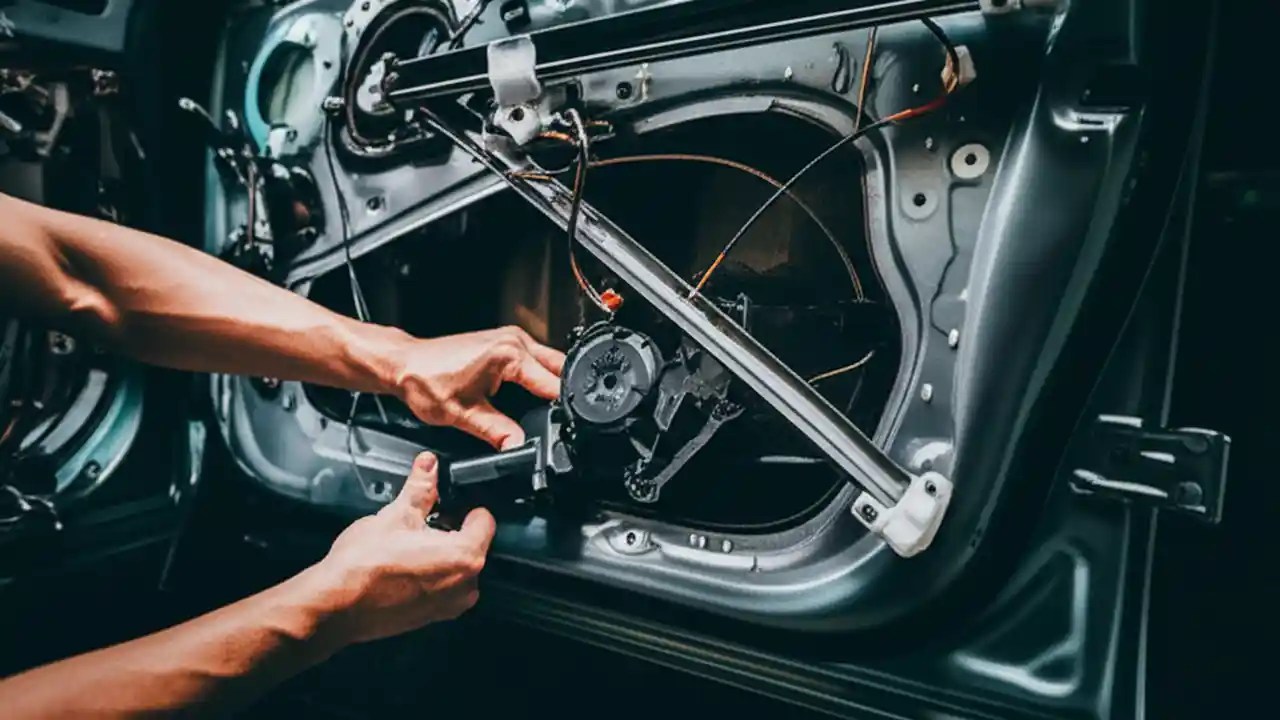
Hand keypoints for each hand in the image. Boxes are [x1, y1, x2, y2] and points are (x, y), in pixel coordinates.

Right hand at [306, 452, 495, 645]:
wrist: (335, 606)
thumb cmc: (363, 566)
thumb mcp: (395, 515)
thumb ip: (421, 488)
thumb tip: (429, 466)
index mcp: (465, 556)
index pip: (486, 520)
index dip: (467, 507)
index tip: (448, 504)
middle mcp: (465, 585)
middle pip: (473, 545)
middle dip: (451, 531)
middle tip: (421, 525)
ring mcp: (450, 605)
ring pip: (458, 567)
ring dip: (440, 554)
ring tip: (409, 547)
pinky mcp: (433, 617)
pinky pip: (444, 588)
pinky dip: (431, 575)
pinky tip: (404, 567)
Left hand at [393, 326, 564, 449]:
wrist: (404, 364)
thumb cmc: (425, 380)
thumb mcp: (462, 414)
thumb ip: (496, 432)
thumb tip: (519, 447)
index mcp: (508, 355)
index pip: (553, 384)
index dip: (560, 408)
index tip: (563, 426)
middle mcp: (514, 341)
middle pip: (560, 368)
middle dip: (563, 393)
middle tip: (558, 420)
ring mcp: (510, 339)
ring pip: (551, 361)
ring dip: (553, 383)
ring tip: (547, 409)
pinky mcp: (505, 342)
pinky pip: (537, 358)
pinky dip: (541, 375)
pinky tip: (535, 394)